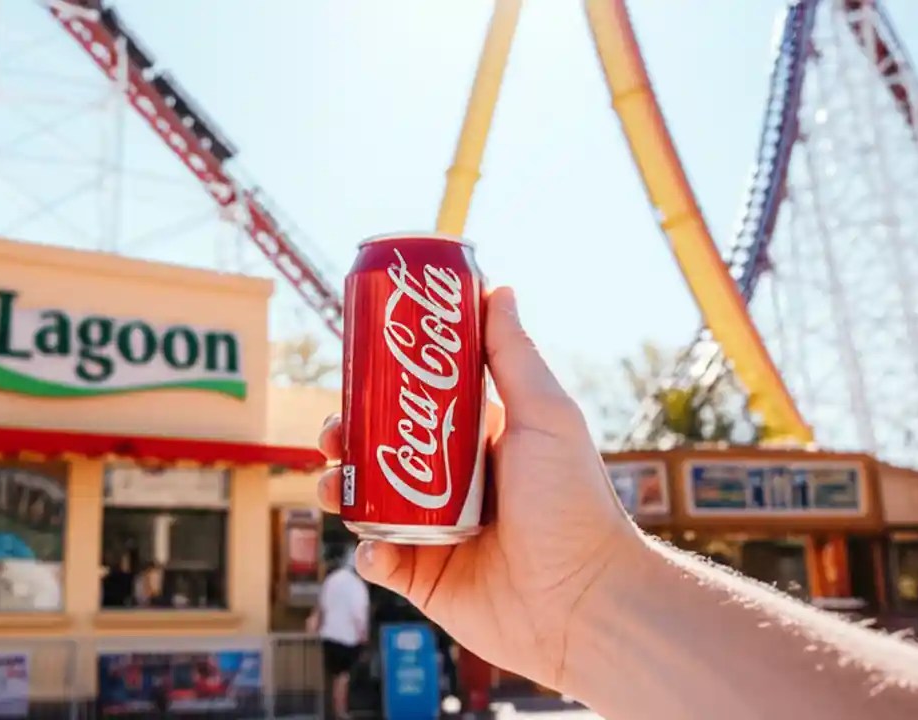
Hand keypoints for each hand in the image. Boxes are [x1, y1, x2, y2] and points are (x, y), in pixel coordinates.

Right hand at [316, 287, 642, 688]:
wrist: (586, 600)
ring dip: (340, 490)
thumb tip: (496, 287)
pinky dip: (366, 551)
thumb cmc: (575, 502)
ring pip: (366, 503)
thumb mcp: (545, 415)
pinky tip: (374, 544)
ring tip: (334, 485)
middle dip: (344, 440)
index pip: (415, 406)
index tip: (353, 375)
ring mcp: (433, 533)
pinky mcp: (425, 579)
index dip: (378, 391)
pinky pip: (377, 560)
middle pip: (378, 452)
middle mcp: (450, 485)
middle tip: (332, 435)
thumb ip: (513, 355)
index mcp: (476, 443)